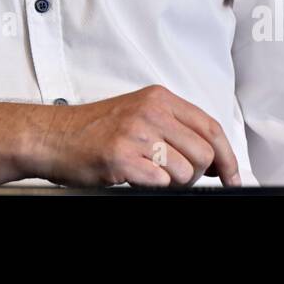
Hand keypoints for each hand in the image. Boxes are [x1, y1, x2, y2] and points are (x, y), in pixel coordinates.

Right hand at [24, 84, 241, 187]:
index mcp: (159, 98)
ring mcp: (137, 133)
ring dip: (174, 182)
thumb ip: (175, 127)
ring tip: (150, 174)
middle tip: (177, 178)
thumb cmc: (94, 129)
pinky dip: (154, 186)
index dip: (228, 157)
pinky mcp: (122, 157)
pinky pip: (161, 182)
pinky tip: (136, 176)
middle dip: (198, 174)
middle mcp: (151, 111)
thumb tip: (215, 158)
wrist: (52, 136)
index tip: (232, 176)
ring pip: (186, 171)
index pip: (211, 127)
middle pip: (204, 152)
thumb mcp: (139, 114)